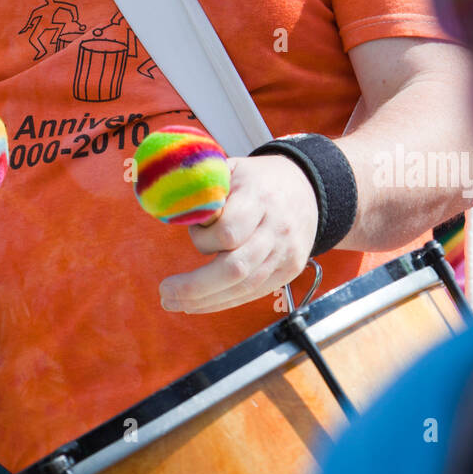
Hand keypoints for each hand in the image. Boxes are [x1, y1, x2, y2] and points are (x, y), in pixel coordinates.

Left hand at [158, 156, 318, 312]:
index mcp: (260, 198)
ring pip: (243, 287)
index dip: (203, 238)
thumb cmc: (257, 179)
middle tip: (165, 291)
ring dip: (205, 301)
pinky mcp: (289, 271)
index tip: (194, 231)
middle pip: (235, 268)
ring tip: (173, 302)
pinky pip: (252, 293)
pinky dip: (223, 301)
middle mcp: (276, 229)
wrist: (307, 189)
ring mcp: (285, 254)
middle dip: (196, 286)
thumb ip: (203, 188)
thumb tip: (173, 210)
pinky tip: (198, 303)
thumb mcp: (230, 169)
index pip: (228, 231)